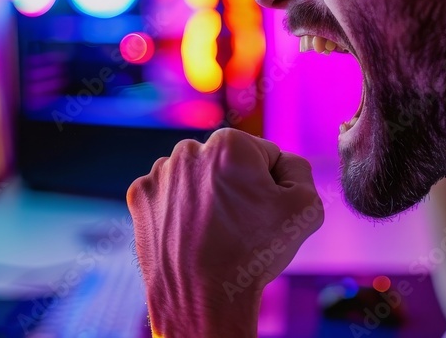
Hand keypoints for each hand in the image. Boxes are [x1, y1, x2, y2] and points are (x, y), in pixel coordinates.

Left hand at [127, 128, 323, 336]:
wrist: (203, 301)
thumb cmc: (252, 255)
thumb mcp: (305, 209)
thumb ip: (300, 170)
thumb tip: (283, 163)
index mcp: (229, 144)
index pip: (266, 155)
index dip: (272, 186)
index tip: (262, 212)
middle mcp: (188, 150)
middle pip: (229, 162)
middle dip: (237, 186)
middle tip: (240, 225)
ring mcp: (159, 174)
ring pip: (199, 177)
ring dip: (208, 195)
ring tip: (214, 232)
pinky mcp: (140, 197)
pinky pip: (171, 194)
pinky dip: (181, 209)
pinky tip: (191, 233)